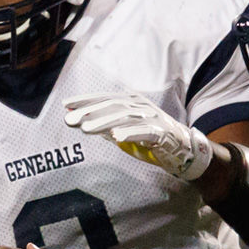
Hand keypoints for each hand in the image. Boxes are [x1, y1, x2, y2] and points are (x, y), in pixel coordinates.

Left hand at [64, 92, 212, 179]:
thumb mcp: (124, 131)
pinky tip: (115, 137)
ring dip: (103, 122)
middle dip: (89, 112)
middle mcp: (141, 106)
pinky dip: (129, 133)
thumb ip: (105, 126)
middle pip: (112, 106)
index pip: (105, 98)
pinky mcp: (162, 132)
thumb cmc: (150, 140)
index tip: (66, 105)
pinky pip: (144, 132)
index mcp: (131, 102)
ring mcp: (152, 118)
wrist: (182, 150)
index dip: (85, 100)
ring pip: (124, 117)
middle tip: (69, 119)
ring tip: (86, 129)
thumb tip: (80, 121)